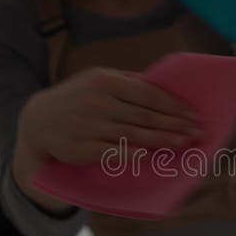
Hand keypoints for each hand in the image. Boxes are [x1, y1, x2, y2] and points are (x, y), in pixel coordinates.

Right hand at [18, 68, 200, 165]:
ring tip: (184, 143)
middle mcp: (98, 102)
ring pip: (135, 135)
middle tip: (196, 131)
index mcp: (105, 80)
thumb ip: (129, 82)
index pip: (148, 94)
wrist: (39, 121)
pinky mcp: (83, 148)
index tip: (192, 114)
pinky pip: (116, 152)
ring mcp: (90, 126)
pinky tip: (154, 156)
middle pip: (145, 116)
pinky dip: (137, 154)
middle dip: (174, 124)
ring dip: (163, 140)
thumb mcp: (98, 80)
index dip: (172, 105)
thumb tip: (165, 85)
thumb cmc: (78, 97)